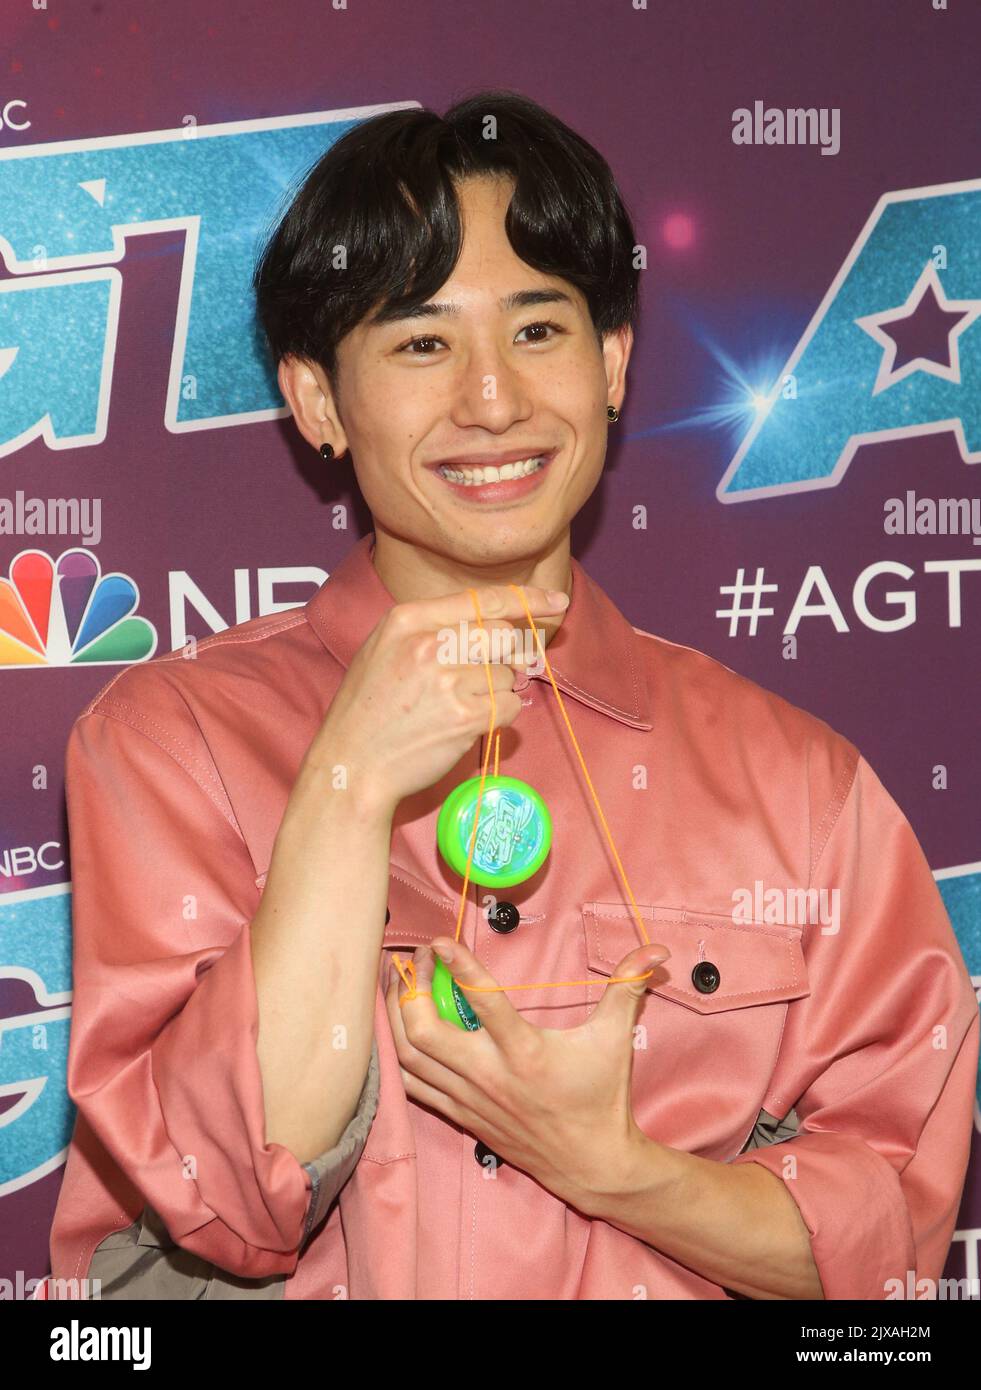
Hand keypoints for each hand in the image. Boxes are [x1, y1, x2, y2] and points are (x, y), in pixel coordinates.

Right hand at [302, 583, 569, 813]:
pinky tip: (469, 724)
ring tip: (459, 707)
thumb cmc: (369, 709)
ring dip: (498, 691)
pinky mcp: (465, 717)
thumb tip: (501, 630)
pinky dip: (501, 716)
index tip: (557, 600)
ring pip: (508, 674)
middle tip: (496, 675)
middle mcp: (429, 643)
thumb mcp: (386, 648)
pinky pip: (511, 706)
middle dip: (509, 655)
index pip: (483, 599)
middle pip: (501, 635)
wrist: (351, 764)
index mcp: (407, 619)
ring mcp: (448, 680)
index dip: (527, 599)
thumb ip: (435, 629)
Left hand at [384, 935, 669, 1213]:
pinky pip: (412, 1085)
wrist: (591, 1164)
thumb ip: (629, 987)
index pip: (483, 1000)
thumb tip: (656, 951)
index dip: (457, 965)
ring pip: (409, 1058)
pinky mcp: (461, 1115)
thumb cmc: (602, 1096)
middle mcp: (488, 1075)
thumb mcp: (616, 1038)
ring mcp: (469, 1098)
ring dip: (394, 1018)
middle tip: (412, 960)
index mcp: (524, 1052)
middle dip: (409, 990)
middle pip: (424, 1031)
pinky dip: (397, 1055)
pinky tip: (398, 1029)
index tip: (438, 940)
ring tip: (396, 984)